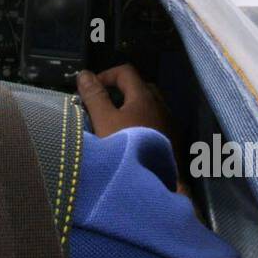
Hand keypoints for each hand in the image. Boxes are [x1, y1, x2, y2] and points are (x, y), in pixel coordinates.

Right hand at [76, 65, 188, 196]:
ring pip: (148, 106)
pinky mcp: (172, 141)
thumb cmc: (126, 147)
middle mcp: (160, 105)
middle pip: (140, 87)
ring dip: (130, 109)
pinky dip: (140, 123)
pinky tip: (129, 139)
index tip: (91, 90)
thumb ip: (94, 96)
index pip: (126, 72)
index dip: (106, 75)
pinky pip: (155, 122)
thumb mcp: (103, 120)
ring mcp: (169, 123)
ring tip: (113, 124)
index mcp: (144, 96)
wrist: (153, 184)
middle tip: (101, 105)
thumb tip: (85, 74)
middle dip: (119, 91)